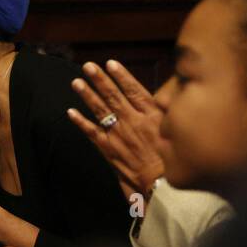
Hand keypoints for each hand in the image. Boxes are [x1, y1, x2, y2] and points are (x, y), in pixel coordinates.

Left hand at [67, 59, 165, 199]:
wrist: (163, 183)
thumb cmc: (174, 158)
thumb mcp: (175, 129)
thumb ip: (166, 113)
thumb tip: (164, 97)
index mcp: (152, 115)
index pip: (134, 90)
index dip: (122, 76)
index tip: (111, 63)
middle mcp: (133, 121)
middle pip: (114, 96)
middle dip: (100, 80)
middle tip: (88, 66)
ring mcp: (119, 135)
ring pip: (101, 111)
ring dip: (87, 95)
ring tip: (76, 82)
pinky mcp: (110, 149)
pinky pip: (92, 133)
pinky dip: (80, 122)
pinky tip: (70, 111)